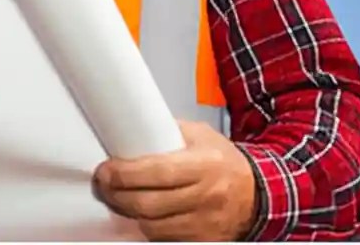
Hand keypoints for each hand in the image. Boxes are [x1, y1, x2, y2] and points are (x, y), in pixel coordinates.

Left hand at [92, 120, 257, 240]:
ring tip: (118, 198)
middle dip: (116, 195)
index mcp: (205, 165)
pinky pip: (164, 238)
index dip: (124, 174)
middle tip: (103, 185)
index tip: (106, 170)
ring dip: (128, 213)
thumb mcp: (200, 136)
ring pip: (152, 226)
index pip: (157, 172)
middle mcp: (206, 196)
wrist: (257, 194)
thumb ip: (167, 130)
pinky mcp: (203, 240)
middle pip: (148, 204)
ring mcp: (205, 223)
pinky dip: (148, 227)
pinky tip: (140, 214)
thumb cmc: (224, 163)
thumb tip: (130, 125)